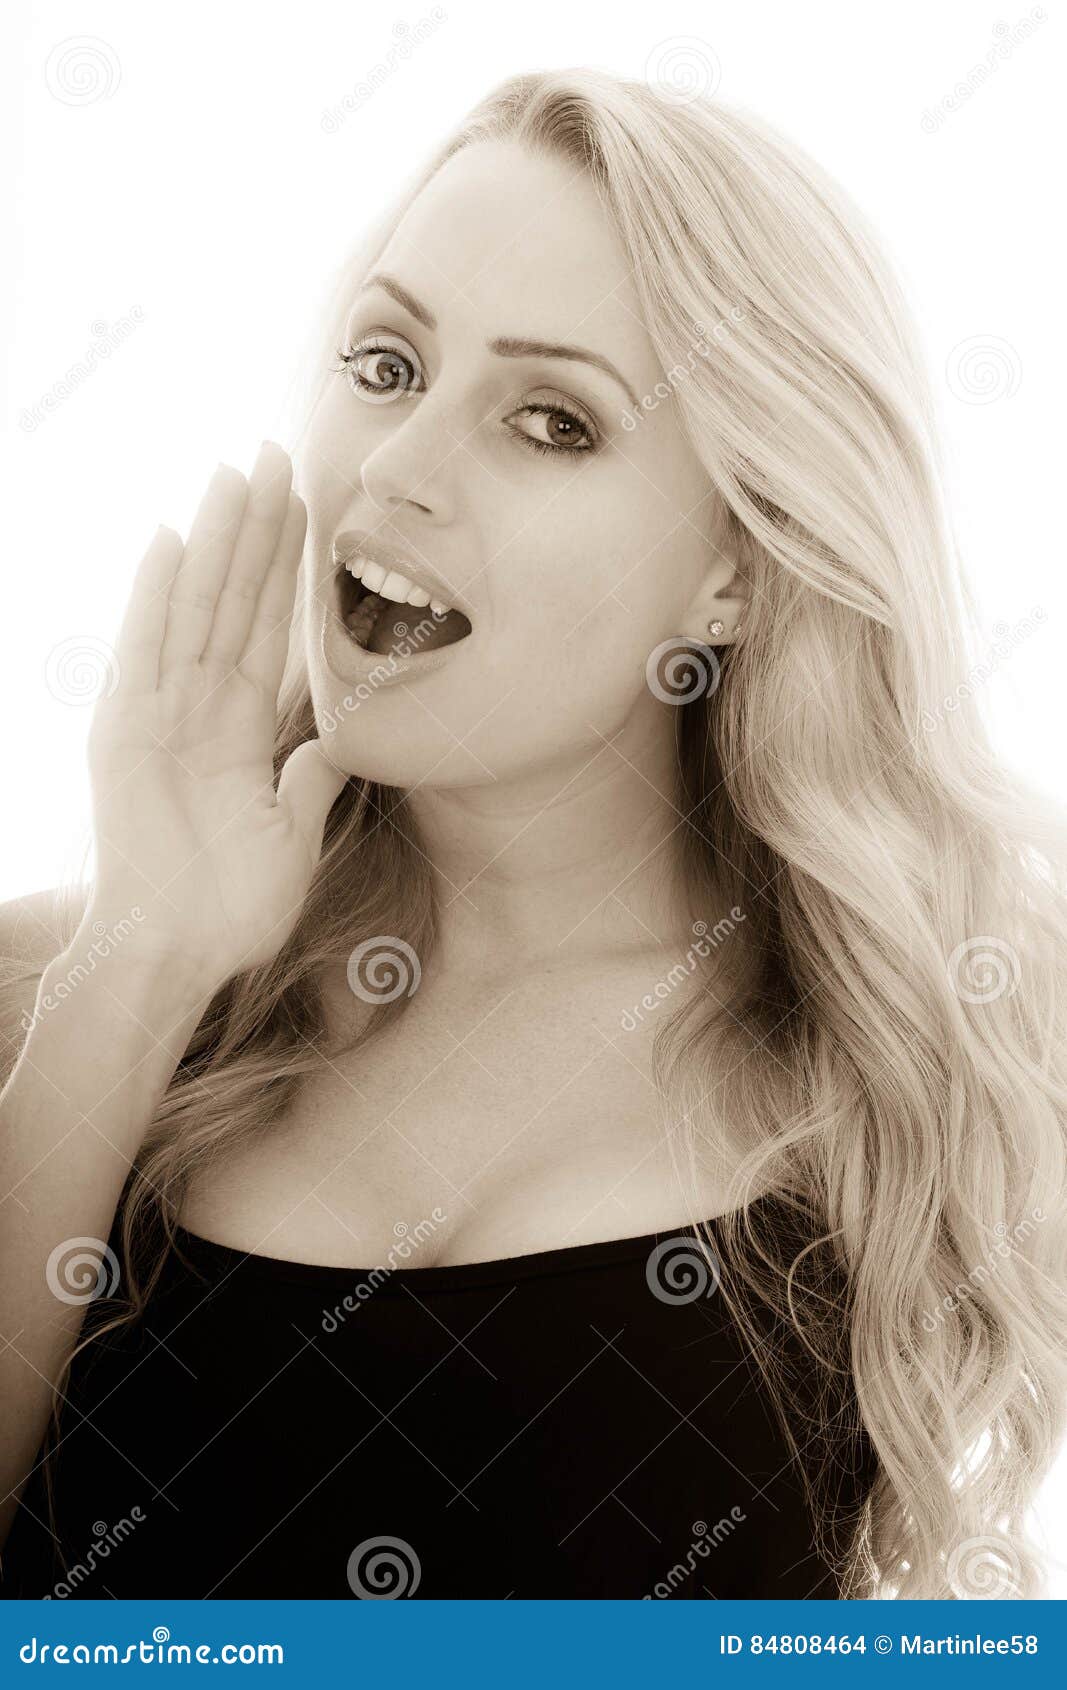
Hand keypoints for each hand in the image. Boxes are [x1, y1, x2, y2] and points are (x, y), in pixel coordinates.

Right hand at [83, 441, 347, 990]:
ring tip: (233, 474)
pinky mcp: (125, 729)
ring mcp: (161, 714)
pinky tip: (170, 539)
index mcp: (243, 732)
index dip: (289, 572)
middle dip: (256, 531)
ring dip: (216, 541)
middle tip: (276, 455)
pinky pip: (146, 649)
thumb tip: (344, 738)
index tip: (309, 511)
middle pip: (235, 601)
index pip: (272, 632)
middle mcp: (202, 710)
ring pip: (196, 607)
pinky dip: (155, 595)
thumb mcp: (292, 836)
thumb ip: (312, 780)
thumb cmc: (232, 909)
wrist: (177, 952)